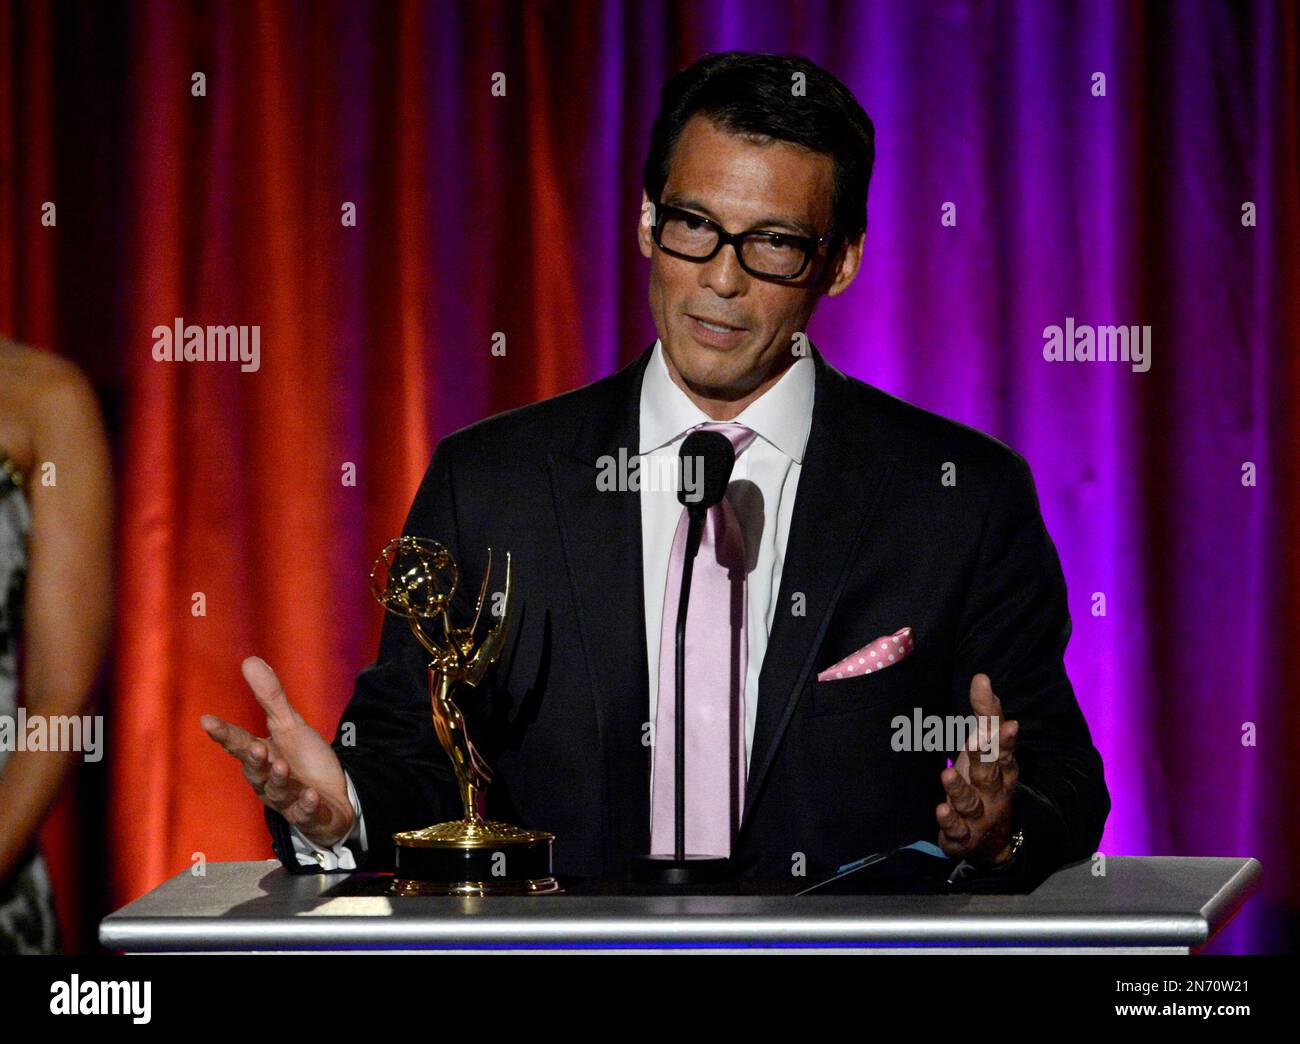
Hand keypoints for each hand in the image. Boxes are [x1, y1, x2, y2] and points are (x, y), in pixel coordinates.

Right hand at [200, 656, 353, 849]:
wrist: (332, 795)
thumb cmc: (303, 761)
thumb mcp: (289, 726)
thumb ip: (270, 698)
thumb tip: (249, 660)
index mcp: (261, 758)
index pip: (239, 744)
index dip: (224, 733)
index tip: (207, 720)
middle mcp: (269, 782)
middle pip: (257, 772)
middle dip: (255, 761)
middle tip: (256, 748)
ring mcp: (289, 801)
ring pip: (279, 792)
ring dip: (280, 780)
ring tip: (282, 766)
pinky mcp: (311, 816)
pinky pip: (307, 813)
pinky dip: (307, 806)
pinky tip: (311, 796)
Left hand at [935, 673, 1018, 866]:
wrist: (991, 842)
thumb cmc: (985, 784)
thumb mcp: (987, 751)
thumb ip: (986, 717)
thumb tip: (982, 679)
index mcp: (1001, 771)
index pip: (1004, 751)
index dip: (1006, 739)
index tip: (1010, 725)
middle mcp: (993, 793)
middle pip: (989, 774)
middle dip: (983, 757)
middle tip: (976, 740)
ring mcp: (978, 816)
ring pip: (969, 802)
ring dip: (959, 789)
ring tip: (947, 774)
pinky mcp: (962, 836)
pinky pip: (956, 830)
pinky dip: (949, 822)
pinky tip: (941, 811)